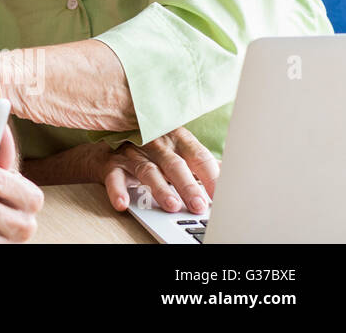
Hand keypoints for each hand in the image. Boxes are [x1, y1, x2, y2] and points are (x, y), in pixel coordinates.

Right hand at [99, 127, 218, 215]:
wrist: (112, 141)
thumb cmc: (154, 149)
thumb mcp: (180, 151)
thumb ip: (203, 164)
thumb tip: (233, 178)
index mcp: (178, 139)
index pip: (198, 156)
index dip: (211, 176)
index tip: (222, 195)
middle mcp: (156, 144)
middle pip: (174, 164)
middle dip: (187, 185)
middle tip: (198, 205)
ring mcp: (133, 152)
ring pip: (148, 171)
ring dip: (159, 189)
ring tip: (170, 205)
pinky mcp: (112, 163)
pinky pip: (114, 177)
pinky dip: (118, 190)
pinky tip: (123, 203)